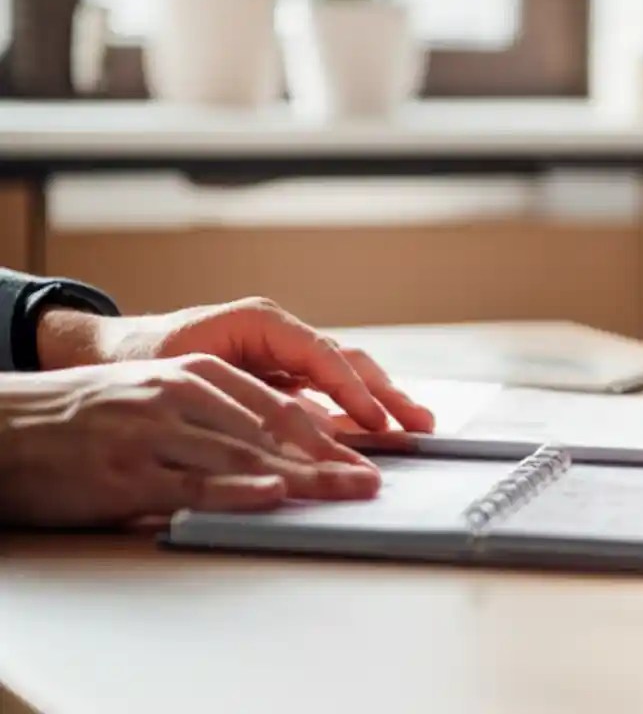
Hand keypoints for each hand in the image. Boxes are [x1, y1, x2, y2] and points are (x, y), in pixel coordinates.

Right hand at [0, 355, 380, 526]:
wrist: (4, 426)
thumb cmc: (87, 415)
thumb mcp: (157, 395)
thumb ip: (215, 413)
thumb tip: (278, 451)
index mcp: (196, 373)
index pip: (280, 404)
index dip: (330, 430)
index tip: (369, 453)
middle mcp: (181, 396)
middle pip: (274, 430)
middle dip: (331, 458)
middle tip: (373, 479)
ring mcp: (154, 432)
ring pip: (245, 455)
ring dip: (305, 477)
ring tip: (347, 490)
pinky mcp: (127, 472)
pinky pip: (194, 482)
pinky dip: (240, 489)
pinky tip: (274, 493)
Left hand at [40, 297, 433, 433]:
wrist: (113, 354)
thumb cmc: (141, 360)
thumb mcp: (188, 375)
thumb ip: (242, 397)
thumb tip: (291, 428)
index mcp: (260, 322)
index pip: (322, 355)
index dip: (354, 391)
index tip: (378, 421)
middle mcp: (279, 334)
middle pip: (347, 361)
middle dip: (385, 394)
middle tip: (419, 424)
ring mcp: (283, 354)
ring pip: (345, 374)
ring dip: (380, 401)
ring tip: (414, 426)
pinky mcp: (281, 375)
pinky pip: (326, 391)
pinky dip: (354, 411)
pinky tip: (378, 431)